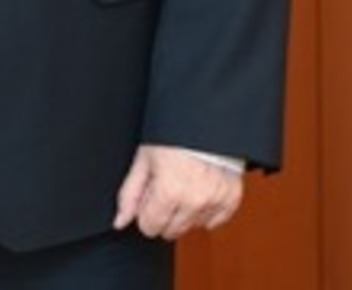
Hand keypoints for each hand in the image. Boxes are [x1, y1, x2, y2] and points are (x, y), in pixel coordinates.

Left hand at [112, 144, 243, 240]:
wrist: (206, 119)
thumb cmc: (172, 135)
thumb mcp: (144, 159)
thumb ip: (130, 194)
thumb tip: (120, 221)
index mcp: (169, 192)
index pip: (150, 227)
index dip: (145, 212)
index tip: (150, 195)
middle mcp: (194, 200)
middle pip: (171, 231)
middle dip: (164, 214)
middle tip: (166, 186)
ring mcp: (215, 200)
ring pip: (192, 227)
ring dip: (186, 212)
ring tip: (184, 184)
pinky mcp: (231, 198)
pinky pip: (216, 221)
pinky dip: (207, 211)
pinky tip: (200, 191)